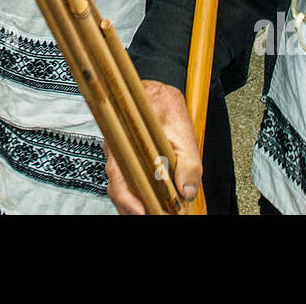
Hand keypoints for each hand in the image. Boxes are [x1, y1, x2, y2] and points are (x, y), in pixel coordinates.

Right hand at [105, 80, 201, 214]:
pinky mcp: (126, 158)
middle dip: (132, 207)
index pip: (119, 173)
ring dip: (135, 204)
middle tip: (152, 216)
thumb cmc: (165, 104)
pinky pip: (127, 180)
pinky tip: (151, 204)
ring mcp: (119, 154)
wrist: (157, 90)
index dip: (127, 197)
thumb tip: (187, 191)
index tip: (143, 211)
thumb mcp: (183, 130)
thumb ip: (188, 162)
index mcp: (125, 137)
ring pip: (120, 186)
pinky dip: (138, 195)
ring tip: (154, 213)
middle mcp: (116, 147)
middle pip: (117, 186)